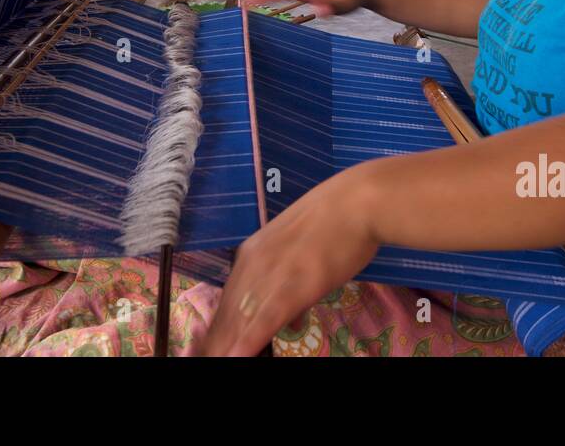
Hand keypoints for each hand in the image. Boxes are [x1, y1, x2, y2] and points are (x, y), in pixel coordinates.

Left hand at [198, 165, 381, 355]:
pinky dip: (249, 340)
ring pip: (241, 320)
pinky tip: (235, 356)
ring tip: (215, 362)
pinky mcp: (293, 286)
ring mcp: (271, 275)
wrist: (358, 202)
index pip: (228, 298)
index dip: (220, 327)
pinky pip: (265, 319)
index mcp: (253, 253)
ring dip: (226, 346)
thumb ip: (291, 285)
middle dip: (218, 341)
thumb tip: (291, 318)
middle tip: (207, 358)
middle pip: (228, 313)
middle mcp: (254, 263)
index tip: (212, 346)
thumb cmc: (337, 224)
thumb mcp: (303, 253)